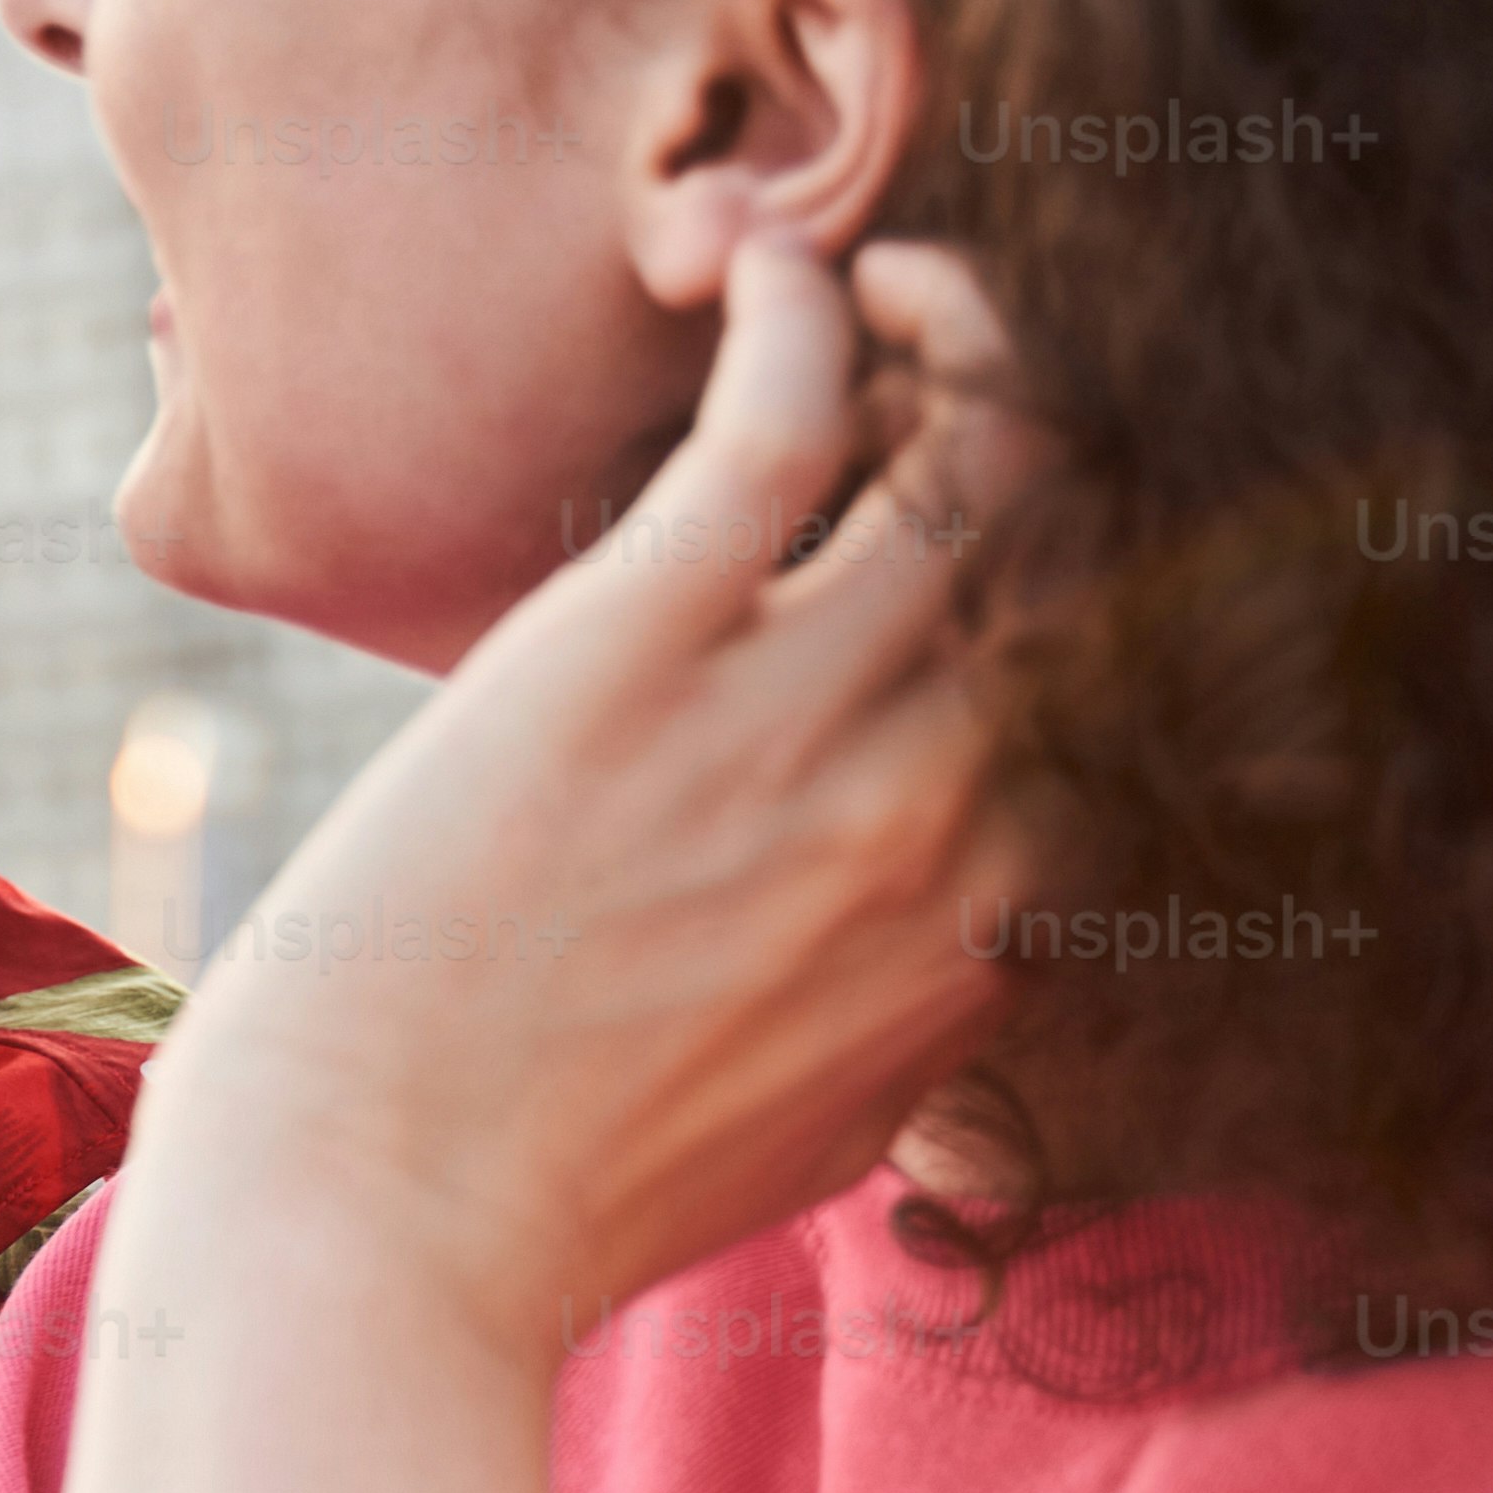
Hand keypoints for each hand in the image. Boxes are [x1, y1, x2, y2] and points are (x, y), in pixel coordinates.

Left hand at [164, 225, 1040, 1344]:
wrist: (363, 1229)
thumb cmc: (541, 1200)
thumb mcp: (808, 1134)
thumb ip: (910, 1030)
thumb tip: (954, 977)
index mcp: (988, 931)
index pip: (1129, 696)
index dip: (1096, 574)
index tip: (1016, 512)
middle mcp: (935, 817)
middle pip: (1092, 554)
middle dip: (1052, 428)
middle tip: (959, 361)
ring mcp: (793, 731)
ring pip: (985, 459)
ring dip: (961, 329)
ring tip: (890, 287)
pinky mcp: (633, 654)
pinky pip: (782, 424)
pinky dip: (808, 308)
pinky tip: (779, 263)